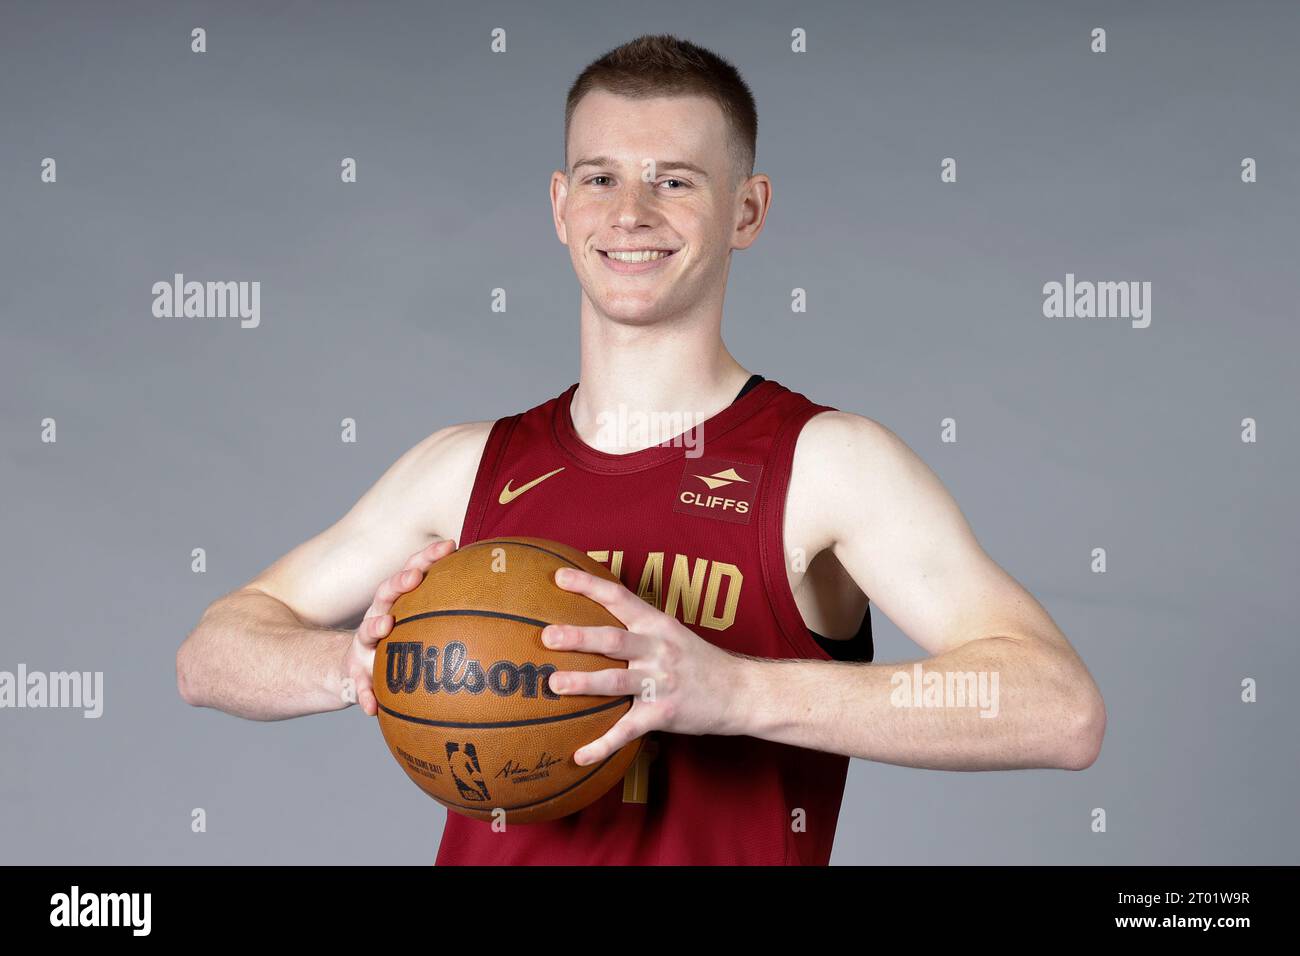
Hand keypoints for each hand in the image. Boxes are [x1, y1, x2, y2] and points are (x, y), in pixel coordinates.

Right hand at [345, 538, 456, 715]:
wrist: (351, 670)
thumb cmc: (397, 644)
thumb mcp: (418, 626)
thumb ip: (452, 616)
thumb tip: (504, 608)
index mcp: (398, 603)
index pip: (413, 572)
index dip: (428, 557)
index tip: (449, 545)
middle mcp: (378, 617)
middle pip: (385, 593)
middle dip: (399, 582)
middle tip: (414, 577)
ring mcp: (362, 645)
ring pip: (364, 632)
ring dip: (374, 626)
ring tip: (385, 626)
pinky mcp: (353, 672)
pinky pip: (357, 685)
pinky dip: (363, 694)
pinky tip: (371, 706)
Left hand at [541, 567, 744, 764]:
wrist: (740, 691)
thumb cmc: (698, 661)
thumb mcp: (672, 633)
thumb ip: (638, 626)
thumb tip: (596, 616)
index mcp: (656, 625)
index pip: (619, 597)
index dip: (589, 585)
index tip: (558, 576)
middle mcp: (657, 649)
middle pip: (613, 640)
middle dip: (579, 637)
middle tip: (547, 636)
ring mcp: (660, 682)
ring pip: (616, 681)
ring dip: (584, 682)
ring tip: (554, 684)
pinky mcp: (663, 713)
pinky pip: (628, 730)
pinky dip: (603, 745)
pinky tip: (580, 756)